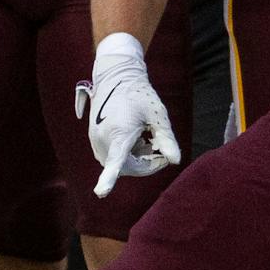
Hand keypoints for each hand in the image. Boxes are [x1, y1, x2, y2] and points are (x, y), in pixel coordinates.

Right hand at [79, 34, 179, 195]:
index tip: (101, 192)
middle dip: (145, 164)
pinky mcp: (94, 139)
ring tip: (145, 138)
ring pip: (120, 163)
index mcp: (119, 134)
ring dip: (136, 158)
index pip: (115, 162)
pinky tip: (134, 136)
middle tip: (159, 148)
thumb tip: (175, 161)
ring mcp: (95, 140)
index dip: (109, 179)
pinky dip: (126, 153)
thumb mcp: (157, 115)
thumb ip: (166, 139)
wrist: (116, 76)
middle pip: (127, 168)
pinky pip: (112, 156)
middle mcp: (102, 140)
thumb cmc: (139, 94)